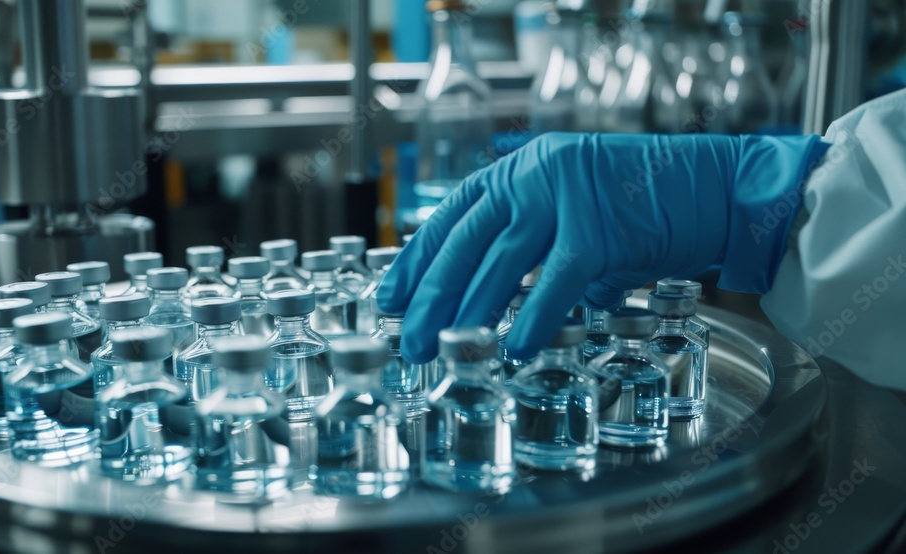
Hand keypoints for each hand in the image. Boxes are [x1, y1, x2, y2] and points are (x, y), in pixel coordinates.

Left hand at [377, 133, 828, 362]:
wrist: (719, 188)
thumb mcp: (575, 213)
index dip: (417, 260)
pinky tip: (513, 347)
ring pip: (499, 262)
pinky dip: (533, 317)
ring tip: (446, 350)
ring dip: (469, 313)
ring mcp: (566, 197)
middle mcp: (534, 175)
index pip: (451, 217)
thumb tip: (496, 298)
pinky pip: (554, 281)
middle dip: (432, 296)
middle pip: (465, 241)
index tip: (392, 297)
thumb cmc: (648, 204)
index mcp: (521, 169)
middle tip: (408, 338)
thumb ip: (534, 245)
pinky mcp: (600, 228)